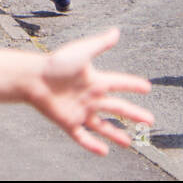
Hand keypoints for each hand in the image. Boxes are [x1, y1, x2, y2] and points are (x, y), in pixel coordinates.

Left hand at [24, 28, 152, 155]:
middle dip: (134, 114)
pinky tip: (104, 151)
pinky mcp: (69, 122)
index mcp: (95, 80)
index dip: (133, 85)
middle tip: (150, 120)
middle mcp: (90, 97)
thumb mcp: (81, 52)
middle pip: (117, 107)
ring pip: (103, 126)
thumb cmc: (55, 63)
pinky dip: (93, 145)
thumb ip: (99, 44)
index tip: (147, 87)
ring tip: (129, 143)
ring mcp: (80, 111)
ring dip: (116, 134)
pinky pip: (83, 137)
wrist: (33, 79)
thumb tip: (116, 31)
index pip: (119, 83)